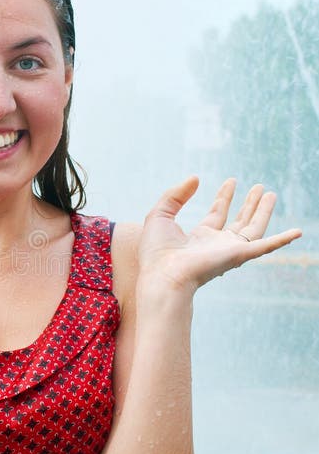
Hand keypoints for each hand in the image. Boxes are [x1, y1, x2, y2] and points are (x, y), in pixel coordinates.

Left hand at [137, 176, 301, 293]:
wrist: (163, 275)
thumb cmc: (156, 252)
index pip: (216, 214)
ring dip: (262, 211)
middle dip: (248, 204)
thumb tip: (195, 178)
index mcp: (198, 238)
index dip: (225, 197)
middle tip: (259, 187)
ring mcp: (229, 251)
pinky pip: (266, 246)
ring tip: (270, 193)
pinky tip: (297, 232)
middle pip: (238, 221)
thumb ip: (175, 194)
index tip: (231, 181)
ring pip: (253, 229)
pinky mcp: (238, 255)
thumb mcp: (160, 214)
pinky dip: (282, 240)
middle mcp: (216, 245)